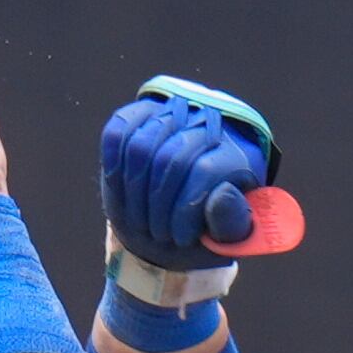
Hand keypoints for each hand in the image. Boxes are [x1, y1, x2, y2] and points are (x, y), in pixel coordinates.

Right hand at [101, 92, 267, 267]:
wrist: (179, 220)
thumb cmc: (206, 229)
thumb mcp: (227, 236)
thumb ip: (230, 220)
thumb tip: (223, 193)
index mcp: (239, 154)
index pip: (204, 170)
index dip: (185, 208)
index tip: (180, 238)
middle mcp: (210, 126)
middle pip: (171, 158)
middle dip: (158, 205)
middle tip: (157, 235)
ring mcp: (174, 116)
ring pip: (141, 145)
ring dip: (134, 191)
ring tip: (140, 220)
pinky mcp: (143, 114)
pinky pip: (118, 129)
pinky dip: (113, 163)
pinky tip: (119, 187)